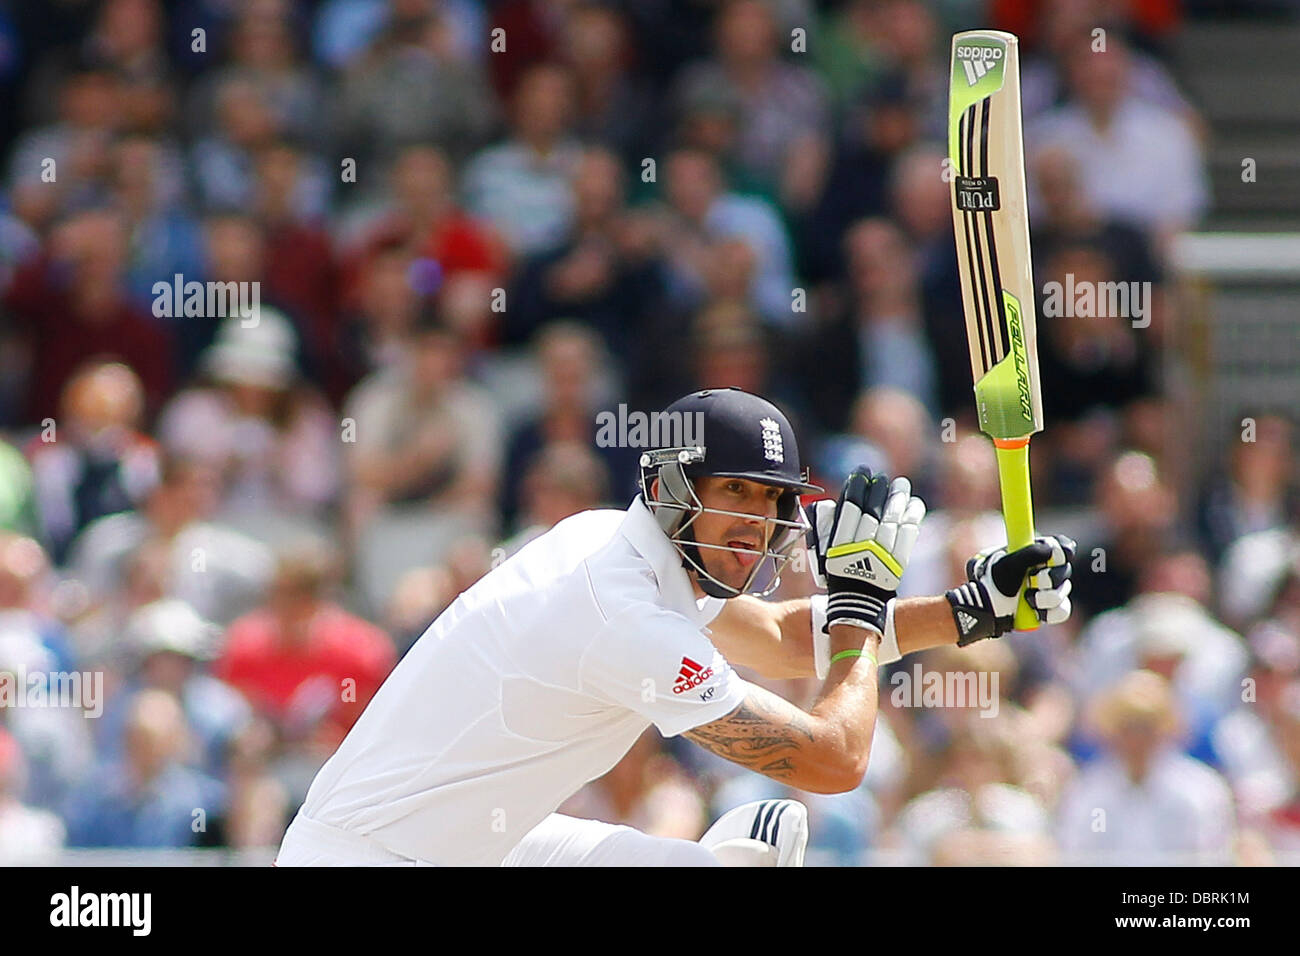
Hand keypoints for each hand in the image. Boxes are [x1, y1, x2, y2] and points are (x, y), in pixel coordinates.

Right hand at [806, 467, 925, 635]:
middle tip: (882, 477)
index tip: (861, 474)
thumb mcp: (825, 554)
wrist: (856, 605)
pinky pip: (906, 536)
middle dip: (878, 491)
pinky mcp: (896, 563)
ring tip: (901, 485)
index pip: (849, 508)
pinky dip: (911, 519)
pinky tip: (913, 504)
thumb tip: (830, 504)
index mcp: (840, 545)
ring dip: (897, 500)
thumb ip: (826, 529)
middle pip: (872, 512)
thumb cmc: (838, 575)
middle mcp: (861, 548)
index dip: (856, 488)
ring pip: (891, 521)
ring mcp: (880, 555)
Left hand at [946, 534, 1074, 644]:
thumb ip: (1029, 554)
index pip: (1062, 546)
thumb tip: (1051, 549)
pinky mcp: (1050, 609)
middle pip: (1065, 569)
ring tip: (1026, 598)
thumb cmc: (992, 579)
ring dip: (1045, 596)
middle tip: (1032, 580)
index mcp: (1037, 551)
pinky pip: (1062, 611)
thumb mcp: (1007, 563)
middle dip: (1049, 577)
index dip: (1062, 550)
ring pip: (1063, 591)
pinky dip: (1049, 612)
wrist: (985, 606)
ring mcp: (1050, 589)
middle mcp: (1047, 569)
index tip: (1055, 555)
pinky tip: (1034, 610)